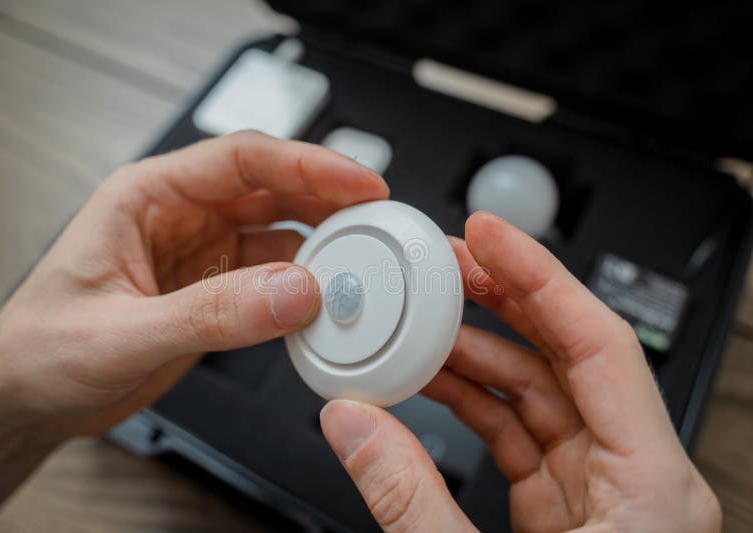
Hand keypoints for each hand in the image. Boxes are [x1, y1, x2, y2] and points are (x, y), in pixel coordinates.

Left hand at [0, 130, 387, 438]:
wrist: (27, 401)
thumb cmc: (41, 351)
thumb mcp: (121, 334)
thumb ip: (211, 314)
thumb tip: (295, 293)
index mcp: (147, 196)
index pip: (240, 159)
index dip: (306, 164)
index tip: (357, 182)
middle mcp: (181, 217)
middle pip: (271, 190)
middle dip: (328, 201)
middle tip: (377, 220)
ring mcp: (203, 255)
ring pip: (280, 235)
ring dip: (321, 250)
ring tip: (360, 266)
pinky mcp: (215, 292)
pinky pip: (274, 282)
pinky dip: (304, 292)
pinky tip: (324, 305)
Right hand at [320, 212, 720, 532]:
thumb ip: (410, 502)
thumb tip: (353, 426)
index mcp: (652, 490)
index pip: (598, 344)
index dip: (540, 276)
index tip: (492, 233)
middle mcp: (635, 482)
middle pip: (565, 357)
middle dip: (500, 300)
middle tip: (445, 261)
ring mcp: (599, 497)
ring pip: (536, 394)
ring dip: (474, 354)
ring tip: (419, 322)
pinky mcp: (565, 516)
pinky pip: (519, 436)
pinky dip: (470, 406)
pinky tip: (429, 386)